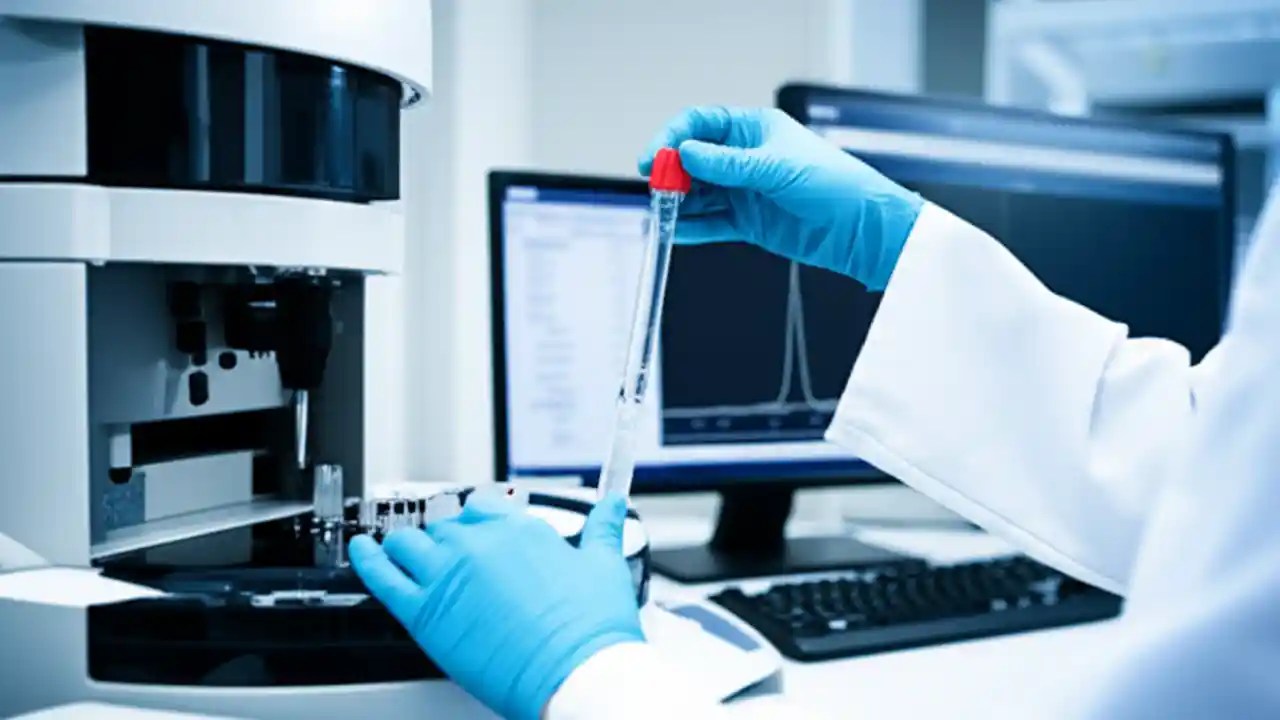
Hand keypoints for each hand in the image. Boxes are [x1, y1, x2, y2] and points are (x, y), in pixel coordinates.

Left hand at [348, 494, 642, 719]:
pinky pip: (382, 576)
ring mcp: (447, 575)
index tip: (484, 532)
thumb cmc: (591, 631)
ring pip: (410, 543)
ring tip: (406, 553)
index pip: (485, 507)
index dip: (482, 521)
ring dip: (409, 546)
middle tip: (457, 560)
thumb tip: (612, 505)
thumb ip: (604, 528)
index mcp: (519, 529)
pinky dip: (366, 558)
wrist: (577, 675)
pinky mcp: (424, 612)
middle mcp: (479, 544)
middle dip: (450, 539)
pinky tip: (361, 550)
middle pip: (447, 525)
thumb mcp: (605, 566)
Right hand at [639, 106, 922, 289]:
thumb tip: (685, 153)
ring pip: (698, 193)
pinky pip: (710, 222)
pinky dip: (691, 227)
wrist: (861, 229)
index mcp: (754, 128)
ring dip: (678, 201)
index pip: (702, 123)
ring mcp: (744, 190)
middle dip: (671, 171)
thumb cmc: (833, 184)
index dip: (674, 136)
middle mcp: (744, 157)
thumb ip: (728, 164)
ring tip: (661, 211)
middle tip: (656, 186)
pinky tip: (674, 230)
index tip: (655, 155)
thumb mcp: (777, 168)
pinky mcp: (747, 222)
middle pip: (693, 159)